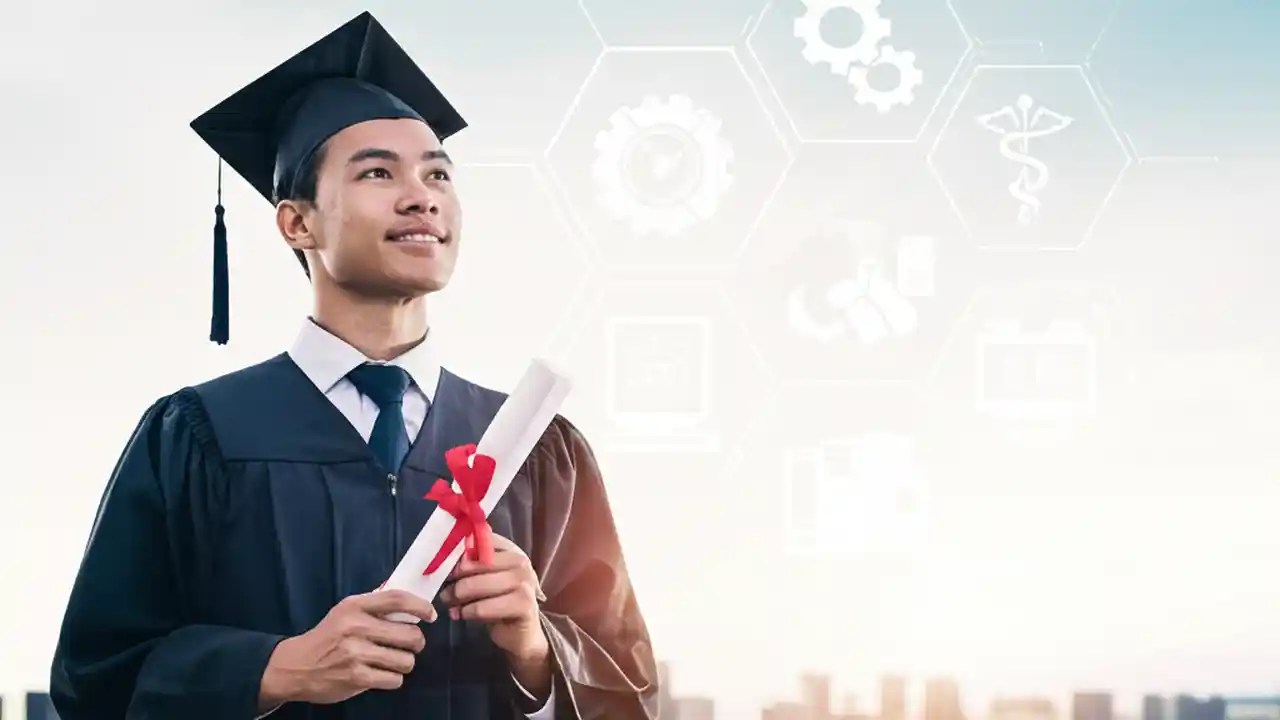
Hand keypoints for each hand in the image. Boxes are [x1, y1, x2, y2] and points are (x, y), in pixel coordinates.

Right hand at [258, 589, 437, 709]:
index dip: (421, 606)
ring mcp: (356, 653)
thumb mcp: (346, 611)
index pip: (398, 599)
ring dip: (405, 662)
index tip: (431, 615)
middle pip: (410, 634)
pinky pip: (394, 679)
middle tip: (410, 645)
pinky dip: (393, 678)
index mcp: (355, 606)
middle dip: (416, 642)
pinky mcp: (356, 677)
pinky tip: (382, 674)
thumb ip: (374, 604)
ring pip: (406, 660)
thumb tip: (408, 596)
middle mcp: (357, 627)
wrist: (295, 666)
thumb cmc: (327, 636)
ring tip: (394, 660)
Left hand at [439, 535, 550, 693]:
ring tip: (449, 603)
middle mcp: (520, 561)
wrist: (521, 634)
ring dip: (455, 597)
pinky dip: (466, 613)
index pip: (479, 541)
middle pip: (473, 563)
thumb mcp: (486, 579)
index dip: (457, 553)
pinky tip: (461, 615)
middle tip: (443, 590)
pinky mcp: (523, 605)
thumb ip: (472, 564)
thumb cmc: (499, 602)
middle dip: (452, 578)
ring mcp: (524, 582)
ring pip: (475, 585)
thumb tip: (445, 555)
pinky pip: (482, 608)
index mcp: (511, 550)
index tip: (443, 565)